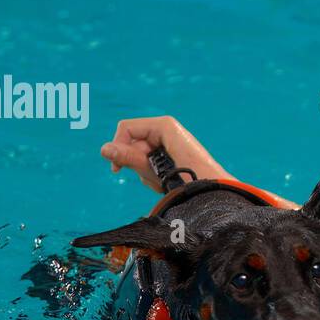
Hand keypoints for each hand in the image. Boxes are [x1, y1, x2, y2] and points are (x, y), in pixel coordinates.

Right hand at [99, 115, 229, 192]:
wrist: (215, 194)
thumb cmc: (189, 180)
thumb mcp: (154, 169)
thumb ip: (128, 158)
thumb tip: (104, 149)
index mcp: (164, 126)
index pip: (126, 128)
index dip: (117, 146)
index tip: (117, 169)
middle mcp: (166, 130)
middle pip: (132, 143)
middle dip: (137, 164)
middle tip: (153, 178)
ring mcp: (169, 142)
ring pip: (140, 156)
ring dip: (146, 173)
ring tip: (163, 183)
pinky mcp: (172, 154)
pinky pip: (151, 163)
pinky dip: (154, 176)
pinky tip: (166, 184)